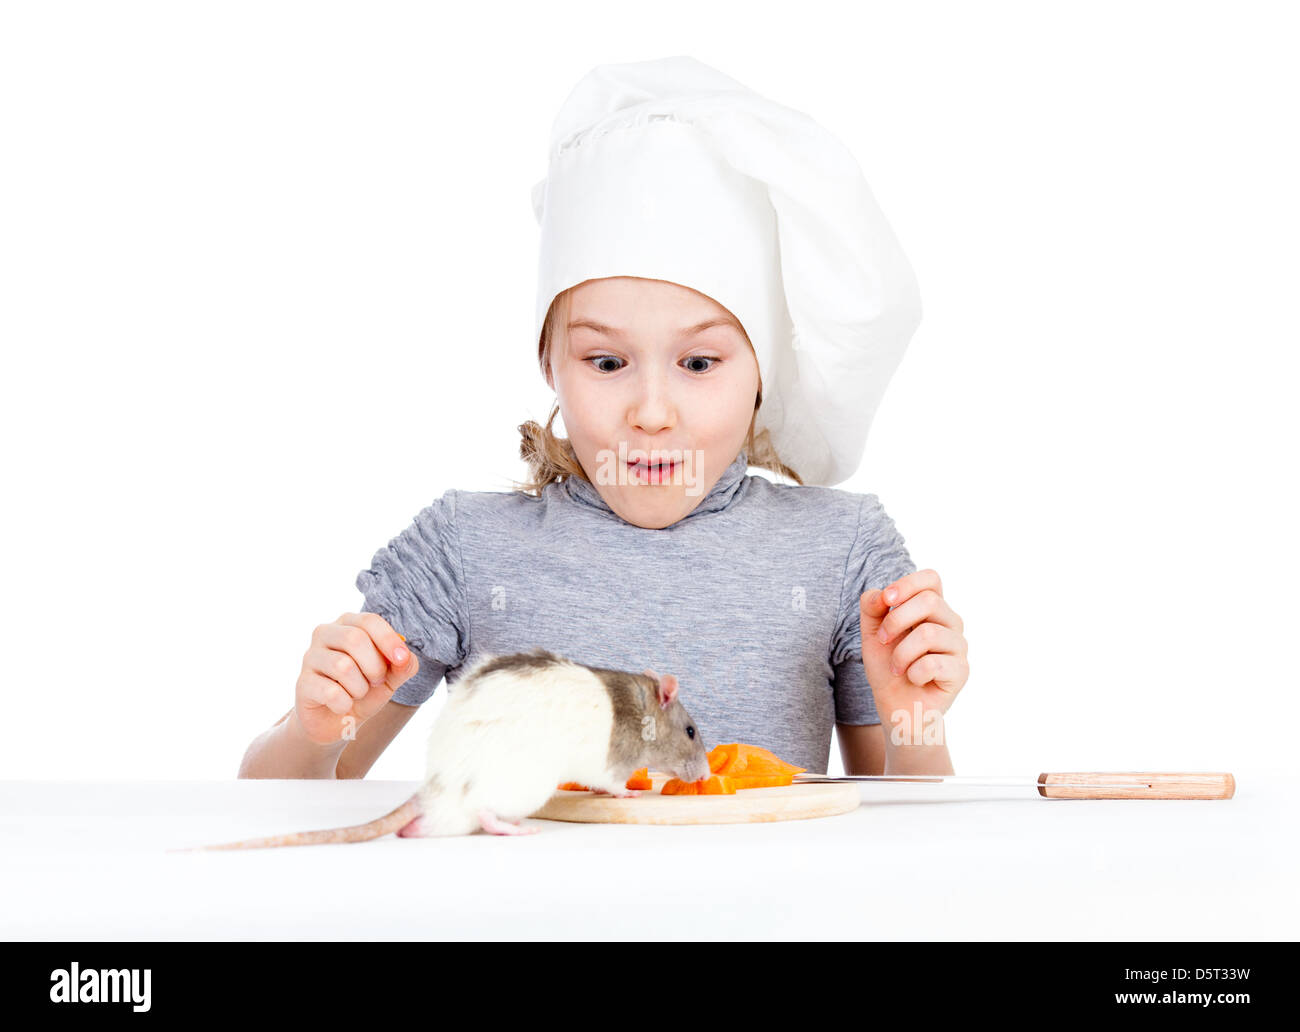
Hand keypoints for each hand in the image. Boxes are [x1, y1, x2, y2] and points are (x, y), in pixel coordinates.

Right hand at [294, 613, 418, 744]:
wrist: (336, 721)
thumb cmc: (363, 690)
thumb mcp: (390, 678)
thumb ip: (403, 666)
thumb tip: (406, 658)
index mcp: (348, 624)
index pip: (369, 621)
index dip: (389, 639)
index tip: (402, 659)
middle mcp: (325, 633)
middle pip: (355, 639)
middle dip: (374, 666)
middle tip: (376, 681)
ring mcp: (310, 657)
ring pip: (343, 666)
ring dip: (360, 688)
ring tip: (357, 693)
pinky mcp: (302, 682)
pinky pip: (330, 692)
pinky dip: (344, 703)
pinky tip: (341, 705)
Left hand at [858, 569, 967, 730]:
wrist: (896, 707)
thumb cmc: (888, 668)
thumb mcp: (872, 634)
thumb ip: (872, 608)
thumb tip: (881, 594)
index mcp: (932, 609)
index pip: (931, 579)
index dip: (907, 584)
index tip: (886, 600)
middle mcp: (950, 623)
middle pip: (930, 601)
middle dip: (895, 621)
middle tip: (882, 641)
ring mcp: (959, 646)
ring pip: (929, 633)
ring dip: (901, 653)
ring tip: (897, 668)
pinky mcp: (961, 671)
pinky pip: (933, 663)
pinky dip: (913, 672)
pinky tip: (913, 678)